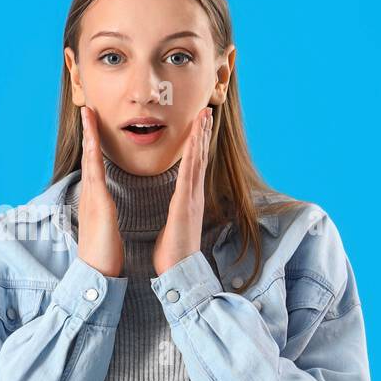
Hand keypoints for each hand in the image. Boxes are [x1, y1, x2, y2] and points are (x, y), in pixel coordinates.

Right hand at [77, 105, 124, 277]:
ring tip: (88, 114)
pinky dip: (93, 155)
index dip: (94, 144)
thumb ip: (104, 214)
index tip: (94, 125)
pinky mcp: (98, 204)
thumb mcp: (106, 227)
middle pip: (89, 156)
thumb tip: (103, 207)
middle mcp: (91, 194)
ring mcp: (93, 197)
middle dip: (88, 132)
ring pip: (90, 159)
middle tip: (87, 109)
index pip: (95, 165)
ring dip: (89, 136)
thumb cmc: (104, 253)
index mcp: (97, 199)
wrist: (97, 272)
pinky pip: (95, 174)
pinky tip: (93, 142)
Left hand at [153, 106, 212, 275]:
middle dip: (203, 133)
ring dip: (201, 136)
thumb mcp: (173, 226)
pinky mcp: (185, 204)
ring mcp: (192, 198)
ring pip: (198, 161)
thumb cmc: (174, 252)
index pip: (194, 166)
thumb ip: (176, 214)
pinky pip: (189, 174)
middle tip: (206, 110)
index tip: (198, 126)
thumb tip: (175, 211)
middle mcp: (194, 195)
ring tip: (205, 115)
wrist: (180, 270)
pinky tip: (195, 140)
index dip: (197, 144)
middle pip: (200, 157)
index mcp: (189, 199)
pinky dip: (194, 156)